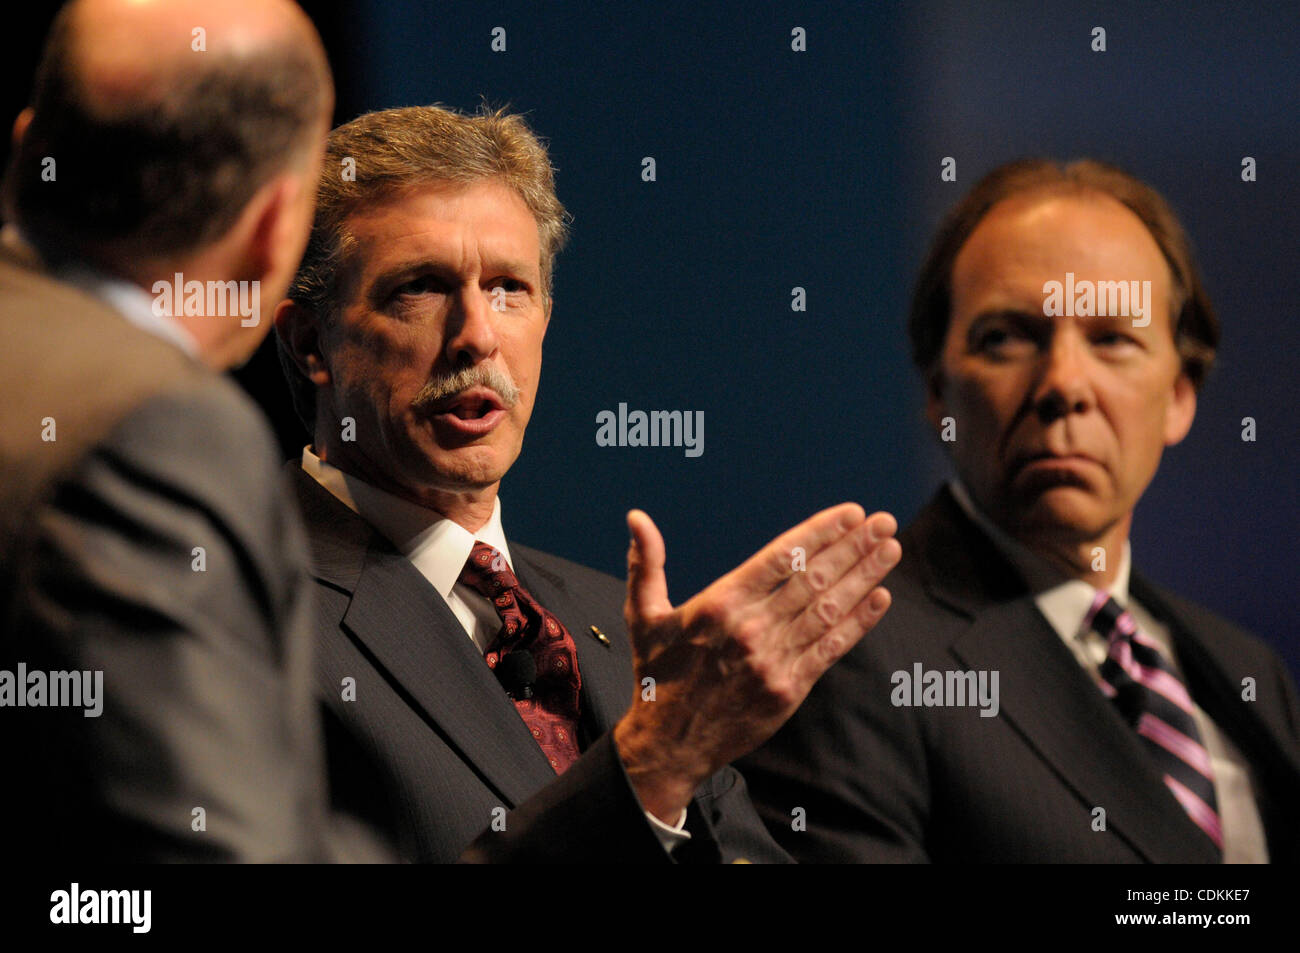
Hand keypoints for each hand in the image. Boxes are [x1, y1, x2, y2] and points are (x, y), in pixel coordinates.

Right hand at [613, 504, 898, 822]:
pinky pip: (832, 649)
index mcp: (720, 604)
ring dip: (864, 577)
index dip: (820, 532)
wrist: (669, 744)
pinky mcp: (789, 689)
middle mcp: (751, 629)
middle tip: (883, 522)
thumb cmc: (657, 674)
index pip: (782, 557)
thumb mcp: (644, 616)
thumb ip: (647, 564)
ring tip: (890, 549)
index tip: (850, 513)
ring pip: (828, 609)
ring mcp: (773, 660)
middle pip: (813, 578)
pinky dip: (859, 622)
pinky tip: (880, 597)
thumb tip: (636, 518)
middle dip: (853, 547)